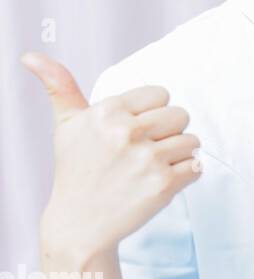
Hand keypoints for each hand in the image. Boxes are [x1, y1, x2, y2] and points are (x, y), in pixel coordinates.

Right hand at [19, 51, 203, 262]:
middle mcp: (127, 132)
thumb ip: (60, 86)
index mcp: (107, 112)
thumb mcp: (66, 125)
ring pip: (192, 141)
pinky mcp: (164, 184)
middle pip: (181, 114)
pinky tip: (159, 181)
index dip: (152, 112)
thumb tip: (31, 55)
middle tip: (143, 151)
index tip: (134, 130)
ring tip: (150, 167)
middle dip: (168, 132)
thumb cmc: (76, 170)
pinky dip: (186, 174)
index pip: (161, 94)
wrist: (80, 223)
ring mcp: (146, 159)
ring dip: (178, 154)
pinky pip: (197, 166)